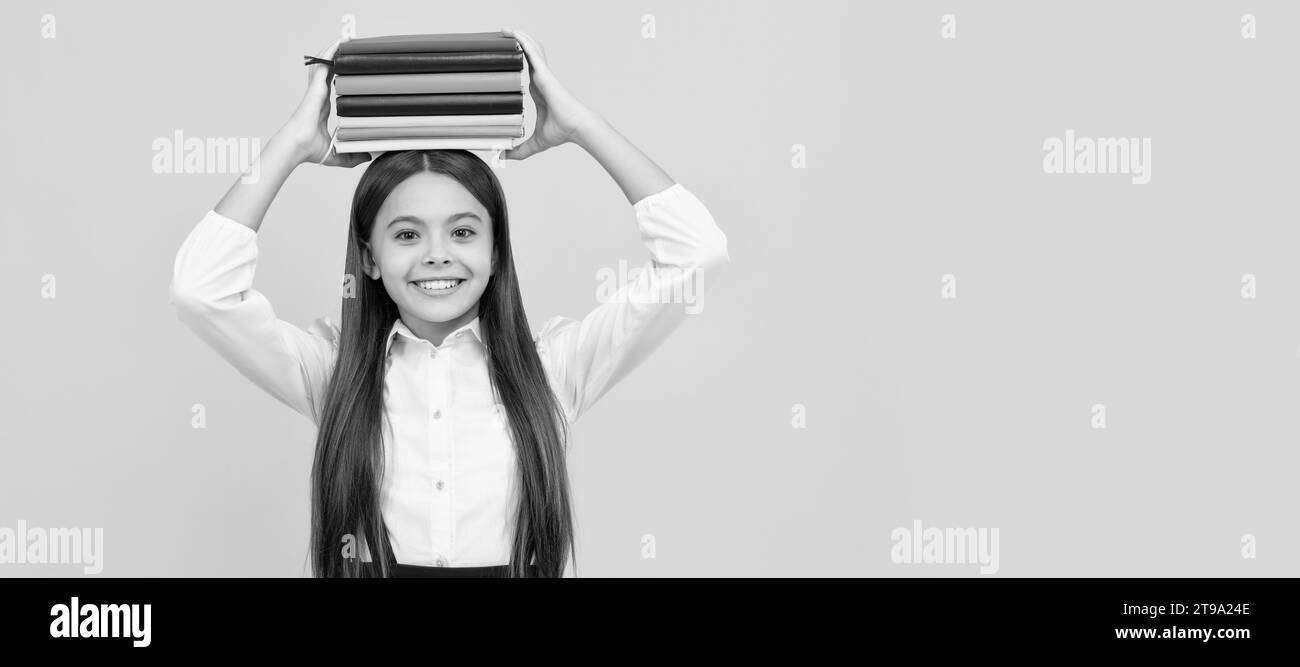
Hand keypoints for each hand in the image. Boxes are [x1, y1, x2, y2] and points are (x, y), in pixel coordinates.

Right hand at [280, 38, 370, 167]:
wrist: (297, 147)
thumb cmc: (309, 150)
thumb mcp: (337, 153)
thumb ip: (352, 156)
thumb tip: (367, 156)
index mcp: (323, 106)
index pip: (333, 85)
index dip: (341, 74)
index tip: (351, 68)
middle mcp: (319, 95)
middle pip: (330, 71)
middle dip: (339, 58)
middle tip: (351, 47)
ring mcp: (316, 90)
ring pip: (326, 64)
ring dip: (335, 50)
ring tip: (348, 38)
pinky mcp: (315, 88)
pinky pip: (323, 65)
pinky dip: (330, 52)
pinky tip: (339, 42)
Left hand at [501, 27, 601, 160]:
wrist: (576, 127)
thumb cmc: (562, 132)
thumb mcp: (534, 143)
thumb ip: (518, 150)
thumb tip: (502, 158)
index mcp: (537, 89)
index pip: (521, 70)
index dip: (511, 61)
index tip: (498, 57)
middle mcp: (539, 79)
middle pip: (524, 55)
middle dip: (512, 45)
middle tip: (496, 38)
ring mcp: (542, 74)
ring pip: (529, 49)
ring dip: (517, 37)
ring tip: (503, 29)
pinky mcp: (544, 73)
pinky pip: (532, 52)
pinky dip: (523, 41)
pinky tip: (513, 33)